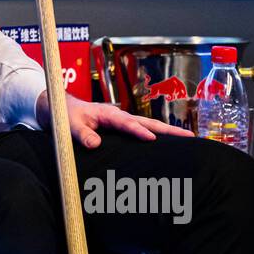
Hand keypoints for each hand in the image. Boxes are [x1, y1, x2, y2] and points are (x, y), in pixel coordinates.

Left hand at [36, 91, 194, 148]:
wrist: (64, 108)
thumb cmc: (68, 116)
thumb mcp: (70, 125)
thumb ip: (81, 134)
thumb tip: (94, 144)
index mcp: (108, 113)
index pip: (126, 123)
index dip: (138, 131)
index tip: (151, 138)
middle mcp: (120, 115)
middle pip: (148, 121)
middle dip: (168, 129)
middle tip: (189, 136)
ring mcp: (124, 121)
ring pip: (150, 125)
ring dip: (168, 132)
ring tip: (189, 139)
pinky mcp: (124, 128)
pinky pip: (145, 130)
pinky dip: (159, 135)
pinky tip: (170, 144)